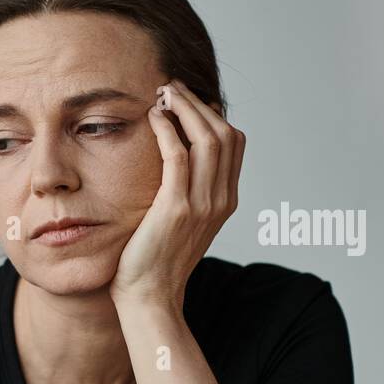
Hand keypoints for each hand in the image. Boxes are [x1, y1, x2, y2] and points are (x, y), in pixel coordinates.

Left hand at [109, 78, 244, 310]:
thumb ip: (188, 192)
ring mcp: (202, 204)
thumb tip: (177, 159)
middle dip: (198, 104)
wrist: (150, 296)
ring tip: (163, 94)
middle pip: (224, 134)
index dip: (213, 115)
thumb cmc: (156, 260)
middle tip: (171, 87)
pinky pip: (177, 156)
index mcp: (226, 201)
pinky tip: (153, 118)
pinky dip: (167, 131)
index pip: (233, 143)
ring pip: (207, 139)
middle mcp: (220, 200)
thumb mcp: (182, 221)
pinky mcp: (176, 209)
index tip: (186, 100)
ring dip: (185, 109)